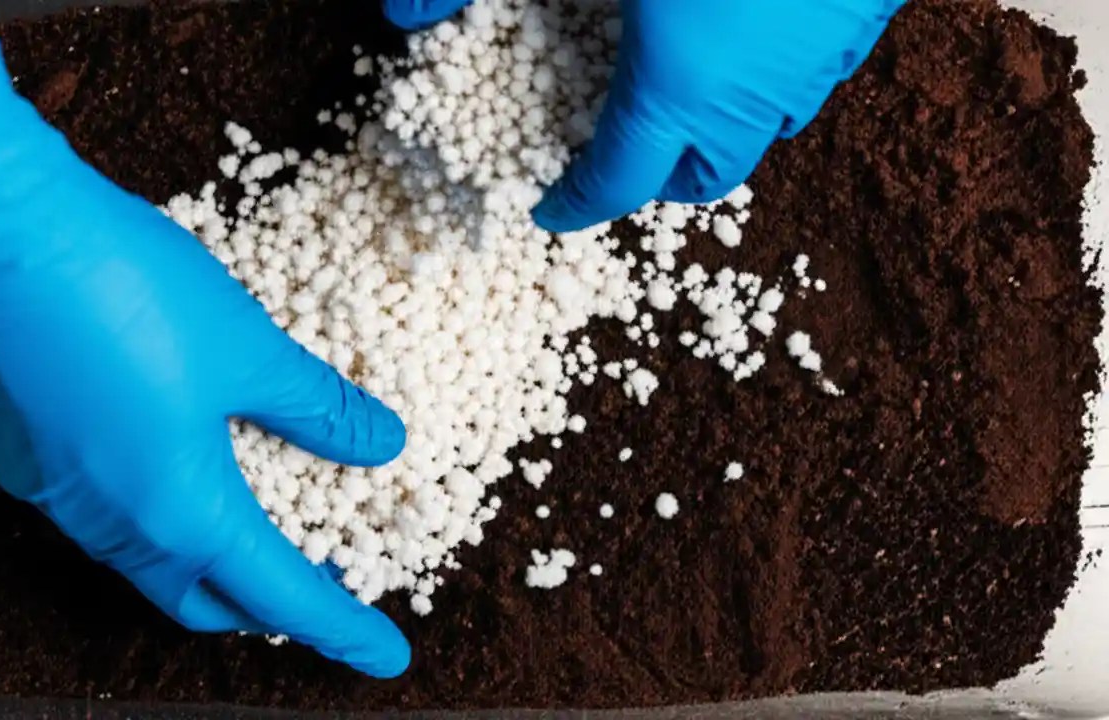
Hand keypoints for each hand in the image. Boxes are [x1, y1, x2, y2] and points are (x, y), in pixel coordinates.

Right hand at [0, 27, 409, 677]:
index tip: (384, 654)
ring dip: (203, 557)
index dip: (341, 628)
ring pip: (144, 560)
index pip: (281, 598)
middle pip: (202, 598)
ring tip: (252, 516)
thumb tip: (381, 444)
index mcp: (180, 512)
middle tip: (316, 578)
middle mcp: (111, 523)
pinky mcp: (18, 451)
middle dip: (264, 604)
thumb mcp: (249, 349)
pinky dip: (149, 510)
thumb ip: (318, 408)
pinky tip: (167, 453)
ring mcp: (54, 493)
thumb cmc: (122, 288)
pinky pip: (96, 511)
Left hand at [385, 0, 903, 231]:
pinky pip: (820, 72)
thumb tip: (406, 15)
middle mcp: (757, 88)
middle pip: (706, 175)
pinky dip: (777, 77)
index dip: (577, 202)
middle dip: (659, 177)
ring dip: (722, 128)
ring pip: (771, 127)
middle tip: (624, 154)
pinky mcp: (870, 12)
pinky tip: (754, 28)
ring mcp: (823, 53)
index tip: (551, 206)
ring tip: (688, 95)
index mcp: (678, 81)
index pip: (618, 181)